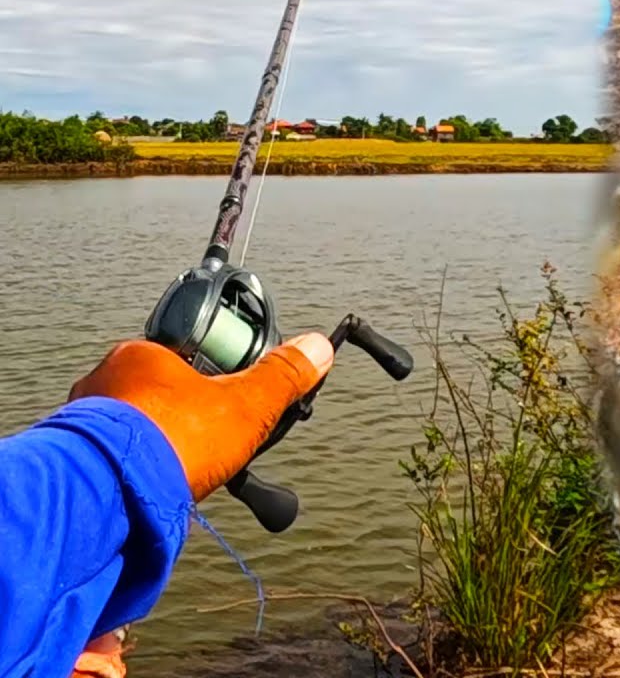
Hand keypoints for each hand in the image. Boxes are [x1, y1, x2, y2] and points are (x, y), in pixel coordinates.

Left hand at [69, 334, 334, 500]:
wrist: (109, 496)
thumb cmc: (173, 440)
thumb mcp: (246, 405)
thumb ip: (282, 377)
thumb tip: (318, 347)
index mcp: (140, 354)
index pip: (188, 356)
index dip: (218, 377)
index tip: (234, 404)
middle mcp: (103, 380)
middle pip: (164, 394)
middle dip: (192, 418)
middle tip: (215, 444)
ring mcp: (82, 421)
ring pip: (138, 426)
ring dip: (164, 444)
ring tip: (190, 470)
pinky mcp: (76, 459)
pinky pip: (117, 457)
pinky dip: (141, 469)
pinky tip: (160, 485)